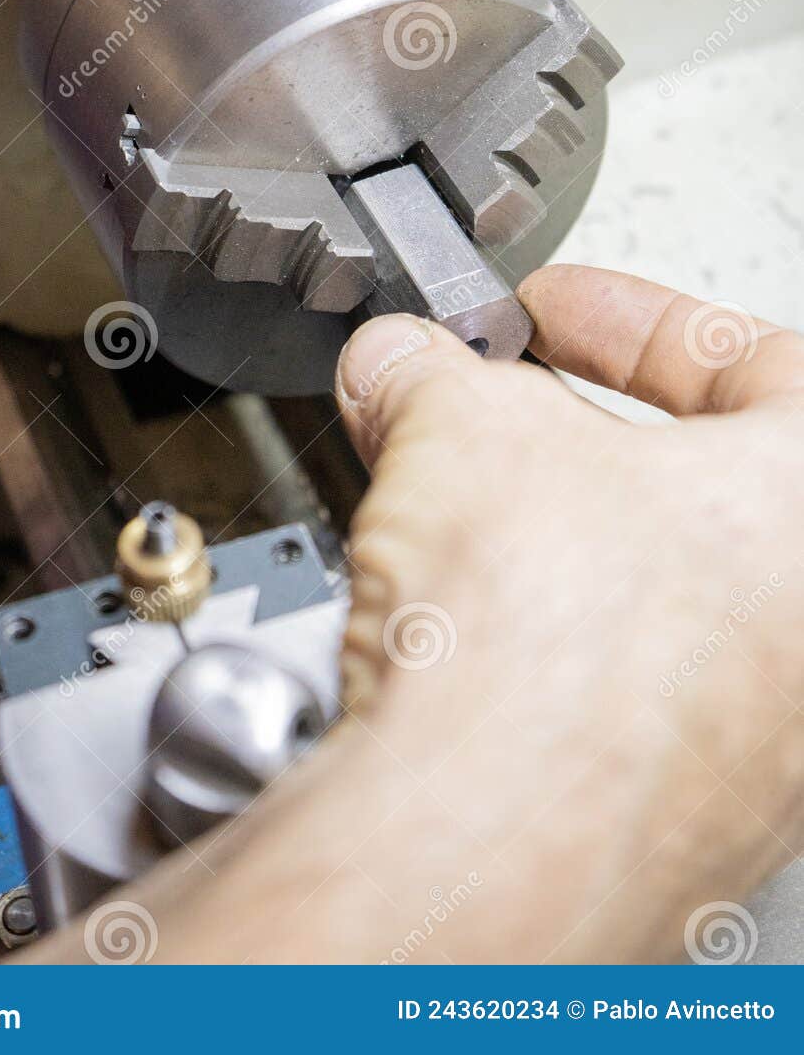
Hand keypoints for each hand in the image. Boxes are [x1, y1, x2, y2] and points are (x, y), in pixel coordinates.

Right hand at [30, 265, 803, 962]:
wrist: (483, 843)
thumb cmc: (546, 643)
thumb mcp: (465, 422)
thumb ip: (433, 371)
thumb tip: (396, 367)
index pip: (754, 360)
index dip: (622, 320)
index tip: (543, 320)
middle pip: (697, 494)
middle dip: (565, 447)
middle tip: (473, 430)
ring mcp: (767, 748)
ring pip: (654, 613)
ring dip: (544, 564)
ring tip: (437, 544)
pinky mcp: (685, 831)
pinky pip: (614, 713)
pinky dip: (535, 669)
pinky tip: (444, 662)